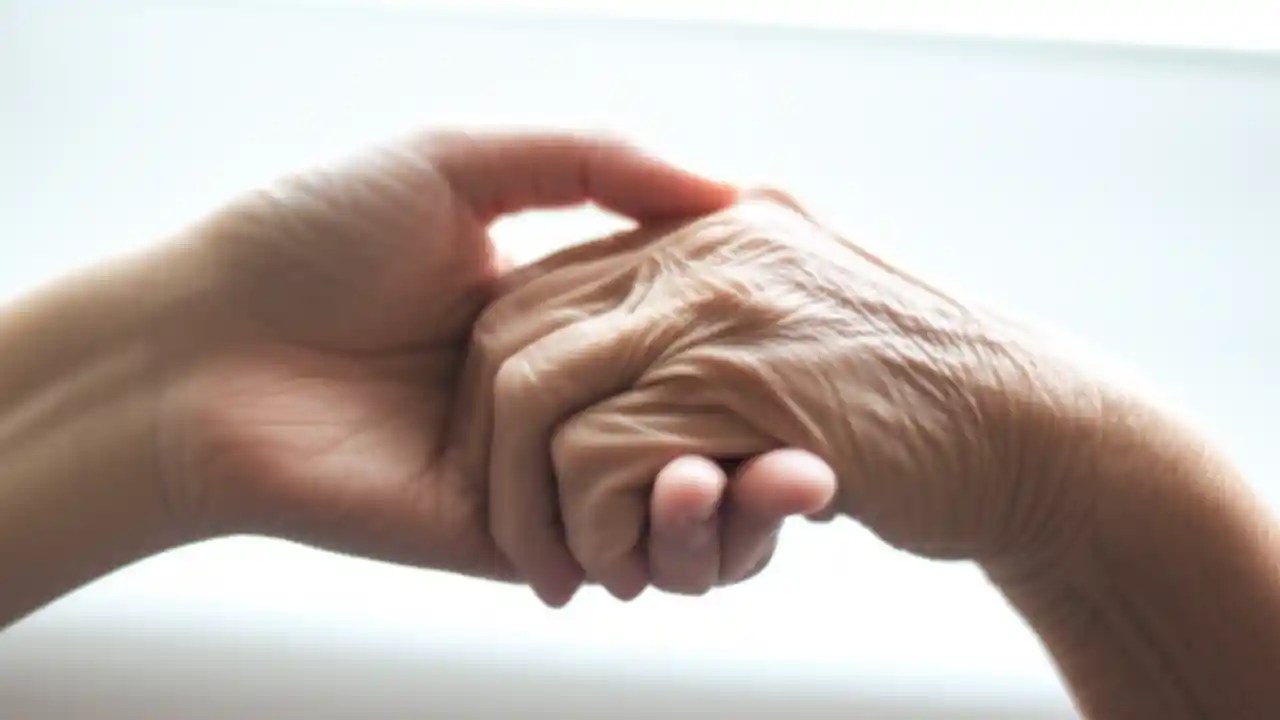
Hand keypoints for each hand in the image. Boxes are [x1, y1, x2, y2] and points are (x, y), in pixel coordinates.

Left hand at [159, 132, 831, 601]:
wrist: (201, 353)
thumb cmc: (313, 238)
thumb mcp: (462, 160)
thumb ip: (590, 159)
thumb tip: (724, 187)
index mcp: (546, 301)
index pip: (676, 328)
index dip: (752, 336)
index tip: (830, 335)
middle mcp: (548, 387)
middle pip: (682, 420)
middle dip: (765, 437)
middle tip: (838, 445)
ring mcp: (527, 464)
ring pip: (656, 494)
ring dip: (735, 497)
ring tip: (810, 486)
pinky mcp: (497, 534)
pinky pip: (599, 548)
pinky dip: (671, 542)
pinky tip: (735, 512)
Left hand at [467, 190, 1111, 588]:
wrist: (1031, 425)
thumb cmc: (909, 390)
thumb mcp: (797, 318)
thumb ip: (711, 323)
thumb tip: (611, 391)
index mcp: (700, 226)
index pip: (534, 295)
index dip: (504, 397)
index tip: (518, 478)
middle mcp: (696, 248)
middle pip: (512, 343)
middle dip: (501, 460)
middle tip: (534, 544)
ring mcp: (716, 311)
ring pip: (542, 407)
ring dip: (544, 512)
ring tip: (591, 572)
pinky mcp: (742, 386)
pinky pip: (603, 461)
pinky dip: (600, 532)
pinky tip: (641, 570)